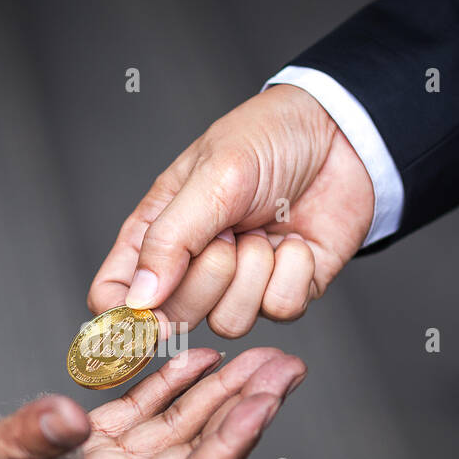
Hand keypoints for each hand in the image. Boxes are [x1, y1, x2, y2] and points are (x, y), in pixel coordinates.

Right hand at [0, 345, 305, 458]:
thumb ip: (20, 443)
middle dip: (242, 411)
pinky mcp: (84, 450)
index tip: (263, 404)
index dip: (226, 448)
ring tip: (262, 354)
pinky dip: (167, 386)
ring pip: (174, 433)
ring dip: (217, 393)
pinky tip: (199, 355)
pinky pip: (139, 418)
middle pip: (195, 457)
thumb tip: (67, 416)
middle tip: (286, 367)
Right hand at [88, 84, 374, 336]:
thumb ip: (171, 238)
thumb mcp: (213, 175)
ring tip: (262, 231)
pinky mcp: (284, 292)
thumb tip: (139, 299)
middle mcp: (193, 266)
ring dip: (252, 274)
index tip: (146, 313)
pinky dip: (291, 274)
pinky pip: (279, 311)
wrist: (343, 135)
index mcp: (157, 233)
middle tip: (228, 233)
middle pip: (174, 317)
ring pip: (228, 323)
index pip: (115, 296)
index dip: (123, 316)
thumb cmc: (269, 138)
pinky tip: (294, 241)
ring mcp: (240, 284)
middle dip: (206, 279)